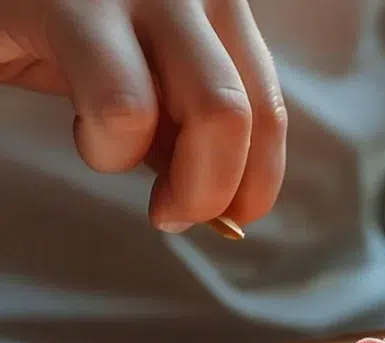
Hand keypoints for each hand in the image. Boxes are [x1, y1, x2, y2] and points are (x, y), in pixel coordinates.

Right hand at [0, 0, 285, 230]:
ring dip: (170, 173)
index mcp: (218, 8)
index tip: (231, 218)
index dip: (259, 179)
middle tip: (173, 217)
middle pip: (247, 115)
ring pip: (211, 112)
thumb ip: (182, 127)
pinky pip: (126, 108)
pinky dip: (109, 148)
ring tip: (116, 159)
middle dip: (216, 190)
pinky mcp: (75, 6)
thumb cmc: (54, 28)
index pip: (269, 108)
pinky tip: (84, 130)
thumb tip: (224, 206)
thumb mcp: (135, 74)